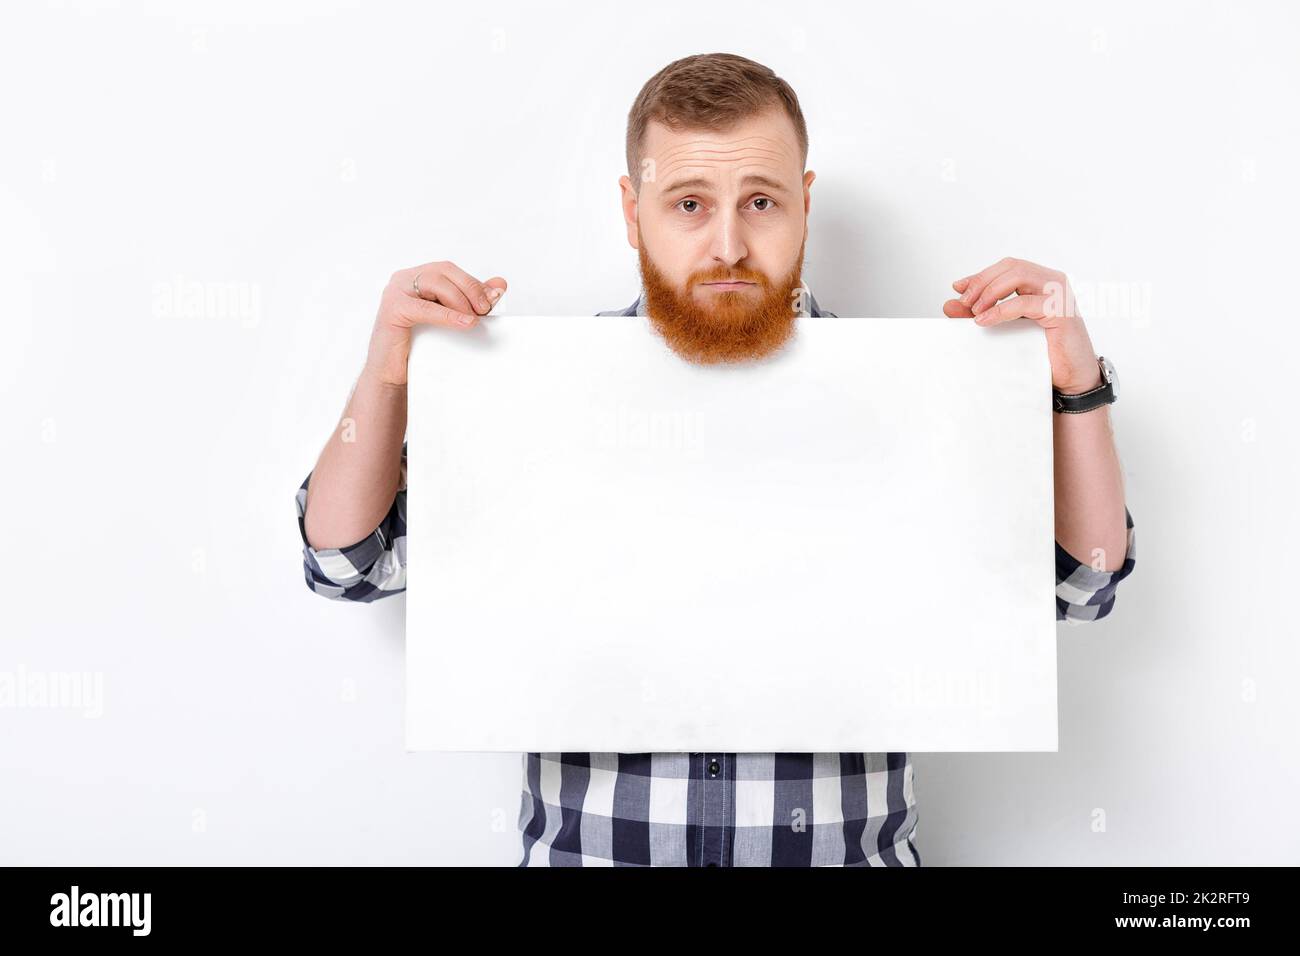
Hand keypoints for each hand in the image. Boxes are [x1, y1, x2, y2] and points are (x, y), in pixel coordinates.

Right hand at [363, 260, 506, 386]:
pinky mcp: (392, 309)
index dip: (474, 283)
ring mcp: (395, 292)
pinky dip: (447, 315)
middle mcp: (404, 279)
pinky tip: (465, 323)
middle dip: (470, 288)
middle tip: (486, 309)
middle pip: (444, 270)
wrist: (392, 374)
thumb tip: (499, 284)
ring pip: (435, 282)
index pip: (451, 270)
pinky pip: (424, 308)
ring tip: (474, 318)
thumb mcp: (449, 319)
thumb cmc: (418, 346)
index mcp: (417, 277)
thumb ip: (471, 300)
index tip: (494, 299)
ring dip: (460, 299)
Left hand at [943, 257, 1101, 392]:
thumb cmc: (1043, 350)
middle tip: (964, 302)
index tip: (958, 287)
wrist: (1070, 376)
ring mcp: (1059, 293)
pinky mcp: (1060, 311)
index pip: (1007, 266)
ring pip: (1018, 275)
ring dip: (989, 291)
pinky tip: (984, 320)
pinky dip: (1000, 310)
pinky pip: (1024, 302)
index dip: (981, 275)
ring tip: (975, 311)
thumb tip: (949, 305)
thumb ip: (981, 313)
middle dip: (982, 282)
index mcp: (1042, 280)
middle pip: (1011, 266)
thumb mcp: (1007, 327)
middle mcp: (1053, 281)